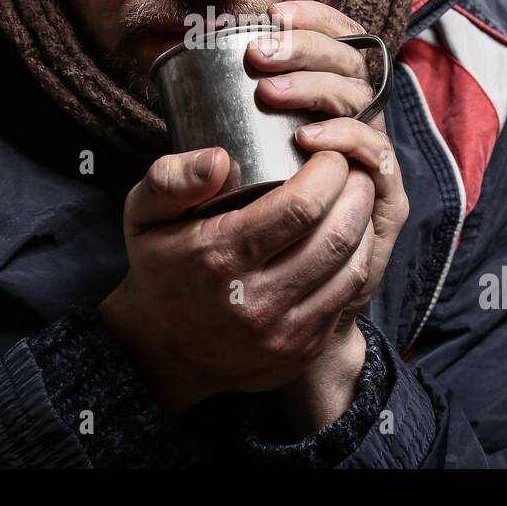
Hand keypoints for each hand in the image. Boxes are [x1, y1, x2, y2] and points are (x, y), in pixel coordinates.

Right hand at [100, 141, 376, 414]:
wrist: (162, 352)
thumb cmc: (159, 269)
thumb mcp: (143, 214)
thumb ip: (173, 179)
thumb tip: (219, 157)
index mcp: (218, 257)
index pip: (300, 207)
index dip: (327, 172)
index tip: (327, 154)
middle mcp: (255, 301)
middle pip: (335, 235)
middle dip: (355, 192)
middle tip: (351, 170)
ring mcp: (283, 332)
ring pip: (351, 267)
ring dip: (363, 224)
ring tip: (356, 197)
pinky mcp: (302, 349)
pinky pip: (347, 296)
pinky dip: (357, 259)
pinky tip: (349, 236)